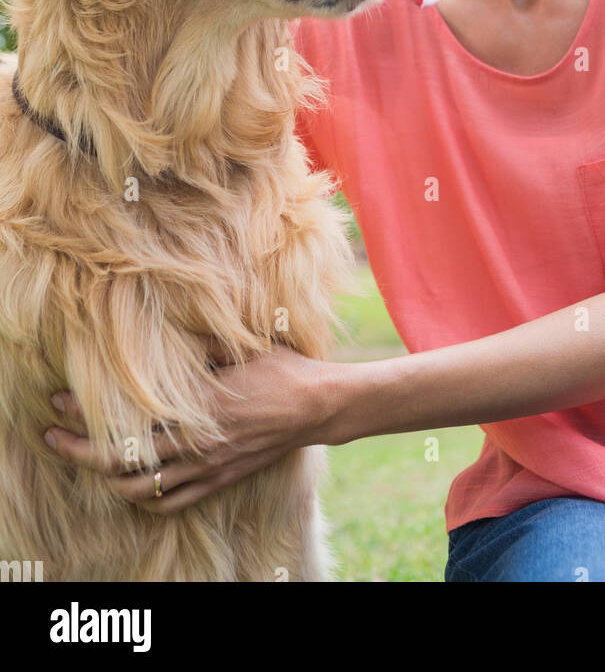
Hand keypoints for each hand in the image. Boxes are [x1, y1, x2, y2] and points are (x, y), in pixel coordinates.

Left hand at [43, 341, 341, 513]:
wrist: (317, 406)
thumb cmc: (280, 369)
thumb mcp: (239, 348)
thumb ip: (200, 348)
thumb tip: (164, 336)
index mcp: (196, 404)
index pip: (126, 416)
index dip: (86, 412)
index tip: (59, 399)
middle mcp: (195, 442)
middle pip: (119, 459)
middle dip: (78, 449)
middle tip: (53, 434)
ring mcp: (206, 466)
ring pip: (137, 487)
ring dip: (104, 477)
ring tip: (87, 460)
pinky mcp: (218, 480)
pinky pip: (168, 502)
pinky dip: (143, 498)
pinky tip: (132, 484)